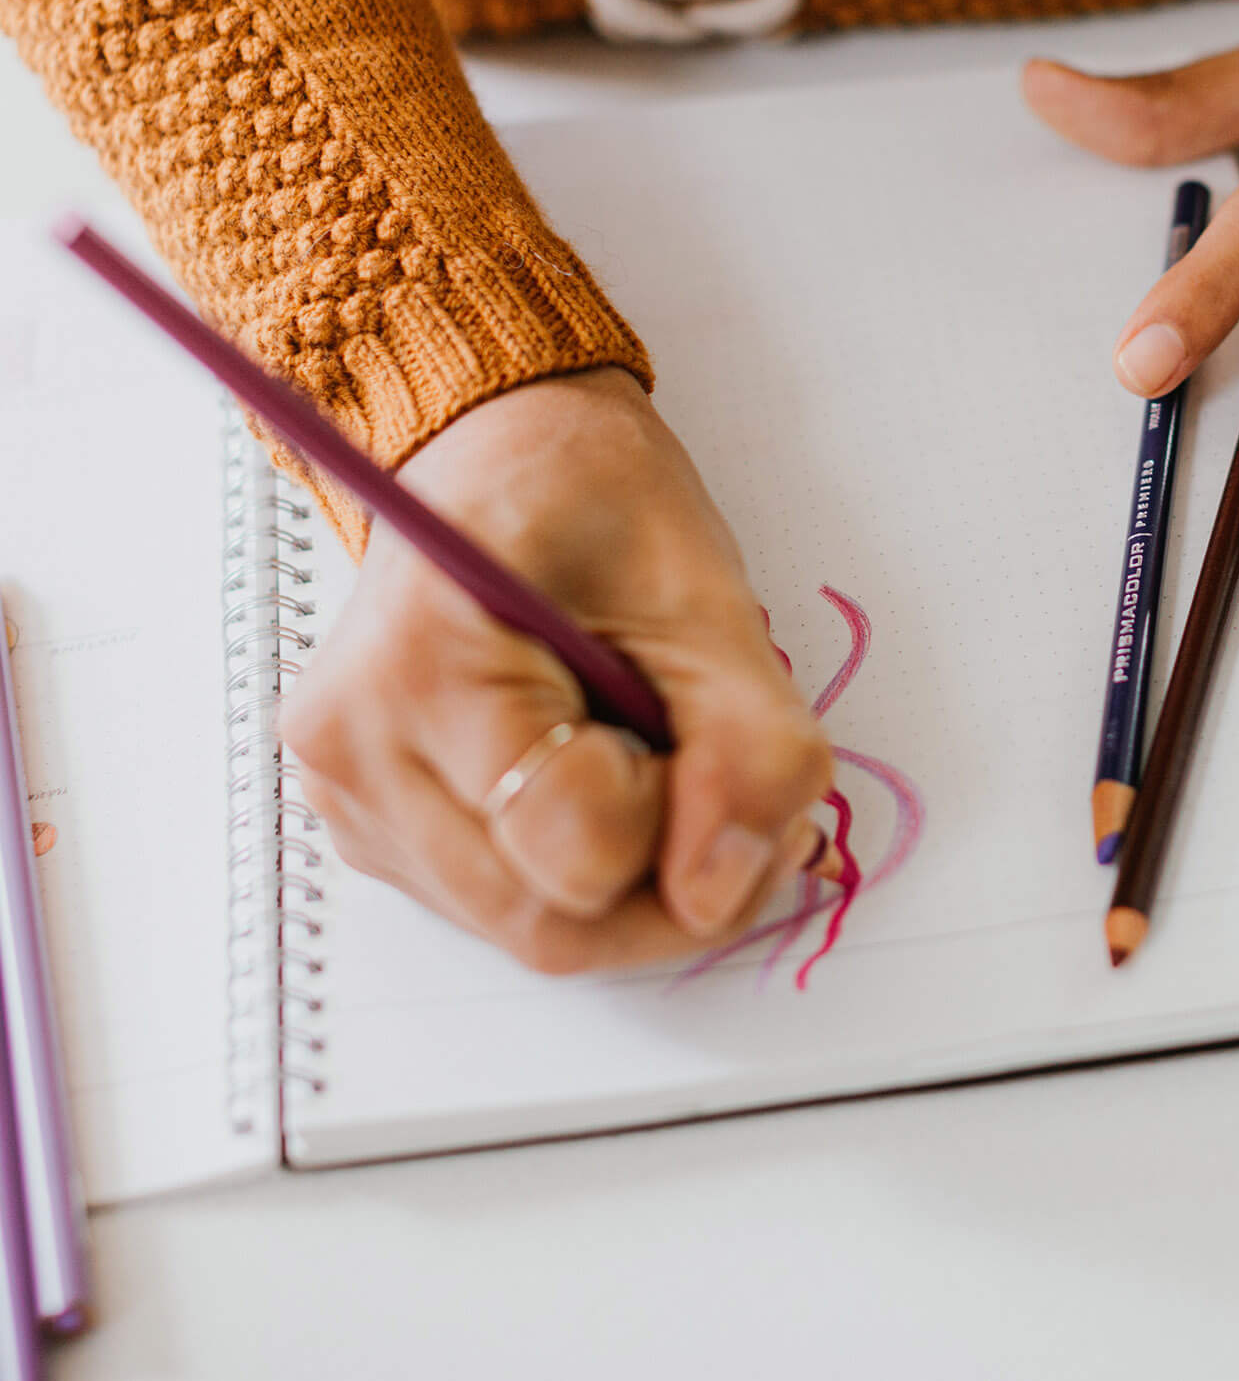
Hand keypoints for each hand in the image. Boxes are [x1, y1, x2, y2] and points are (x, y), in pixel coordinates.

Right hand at [280, 369, 832, 971]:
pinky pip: (498, 904)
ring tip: (668, 763)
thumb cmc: (589, 492)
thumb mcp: (706, 596)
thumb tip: (730, 888)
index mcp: (423, 663)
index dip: (690, 824)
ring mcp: (348, 796)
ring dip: (633, 881)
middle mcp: (354, 747)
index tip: (732, 750)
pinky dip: (578, 870)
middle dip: (673, 883)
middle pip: (547, 924)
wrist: (501, 450)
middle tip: (738, 794)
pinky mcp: (369, 825)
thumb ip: (749, 745)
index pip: (578, 847)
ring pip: (526, 931)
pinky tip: (603, 773)